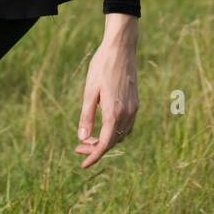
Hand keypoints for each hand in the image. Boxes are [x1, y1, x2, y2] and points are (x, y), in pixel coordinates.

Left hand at [75, 23, 139, 167]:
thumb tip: (83, 138)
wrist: (121, 49)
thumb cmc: (102, 66)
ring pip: (121, 136)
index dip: (93, 157)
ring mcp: (133, 109)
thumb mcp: (89, 91)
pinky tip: (104, 127)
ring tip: (88, 139)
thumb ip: (86, 116)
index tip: (83, 165)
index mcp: (114, 113)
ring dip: (105, 141)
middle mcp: (127, 114)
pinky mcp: (135, 103)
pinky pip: (127, 127)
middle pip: (112, 142)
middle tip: (78, 149)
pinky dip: (115, 133)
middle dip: (95, 149)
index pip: (104, 144)